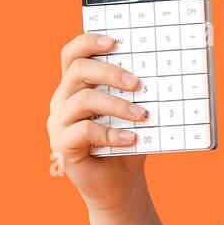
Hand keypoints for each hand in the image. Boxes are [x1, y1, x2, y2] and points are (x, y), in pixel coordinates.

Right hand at [47, 32, 149, 211]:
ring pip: (82, 100)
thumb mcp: (134, 112)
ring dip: (116, 105)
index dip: (88, 42)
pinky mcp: (61, 145)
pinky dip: (110, 133)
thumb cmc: (129, 141)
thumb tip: (164, 72)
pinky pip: (82, 131)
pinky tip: (130, 139)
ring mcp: (58, 122)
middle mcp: (62, 100)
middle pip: (77, 70)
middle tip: (137, 83)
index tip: (114, 41)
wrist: (121, 184)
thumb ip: (138, 93)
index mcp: (76, 86)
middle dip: (110, 72)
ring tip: (142, 115)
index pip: (72, 54)